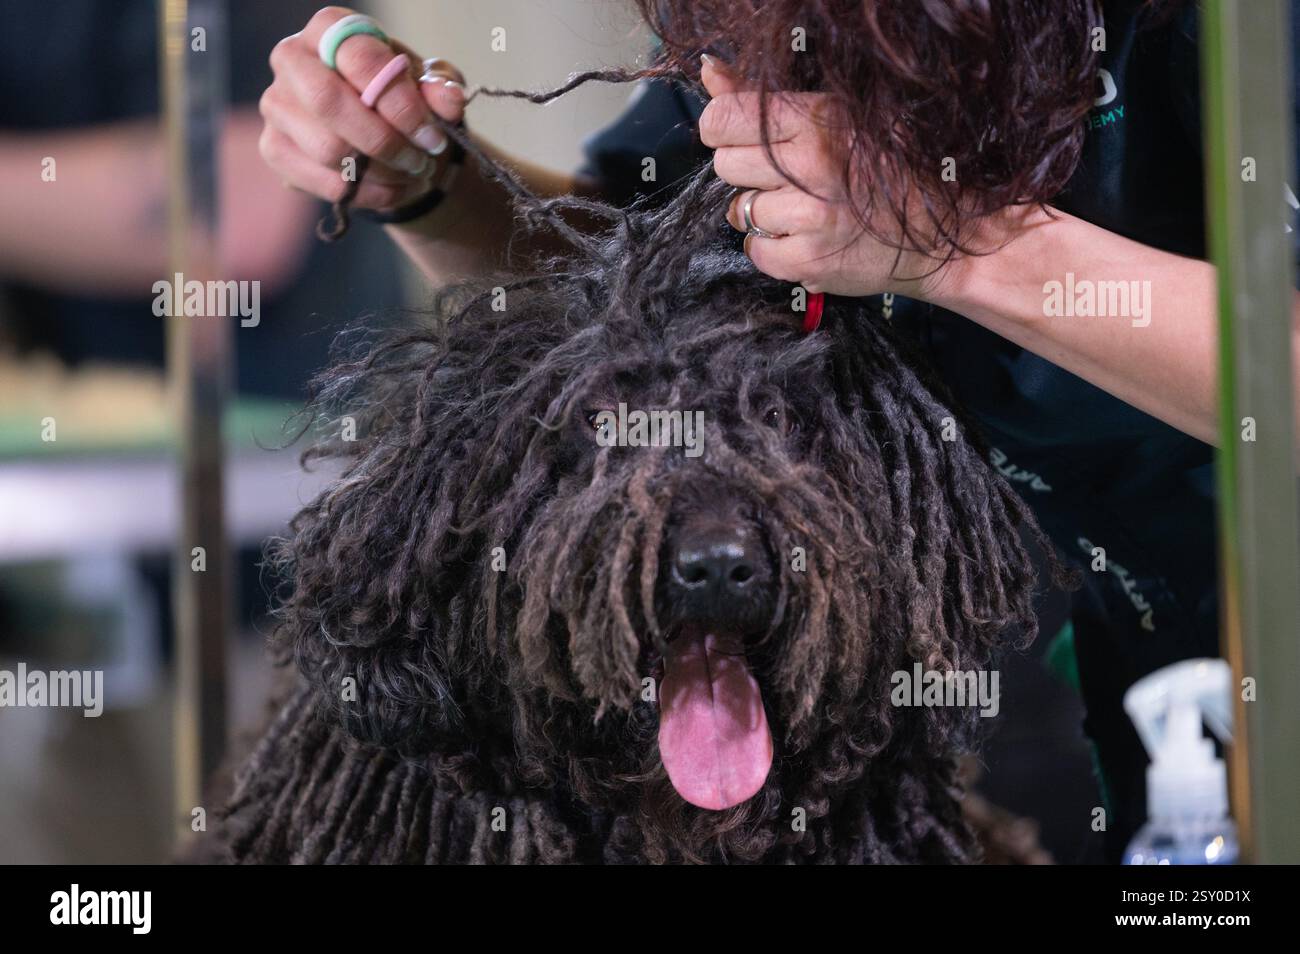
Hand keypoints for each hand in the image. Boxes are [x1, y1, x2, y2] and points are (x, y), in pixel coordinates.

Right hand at [259, 6, 466, 211]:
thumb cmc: (403, 96)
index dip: (399, 101)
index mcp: (331, 29)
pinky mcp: (275, 149)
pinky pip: (324, 182)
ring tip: (413, 173)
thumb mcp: (431, 85)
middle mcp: (292, 58)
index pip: (357, 58)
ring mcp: (277, 105)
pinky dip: (369, 194)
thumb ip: (441, 88)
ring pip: (328, 149)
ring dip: (383, 171)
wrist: (382, 131)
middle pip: (326, 100)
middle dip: (384, 140)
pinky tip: (393, 188)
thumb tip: (449, 100)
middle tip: (421, 159)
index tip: (431, 135)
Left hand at [700, 56, 938, 298]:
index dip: (723, 129)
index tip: (737, 138)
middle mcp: (811, 164)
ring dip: (762, 214)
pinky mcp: (807, 261)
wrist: (943, 233)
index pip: (724, 118)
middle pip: (726, 165)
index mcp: (817, 119)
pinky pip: (754, 251)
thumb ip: (765, 99)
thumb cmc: (891, 170)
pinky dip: (772, 248)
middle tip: (784, 178)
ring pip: (739, 211)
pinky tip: (805, 238)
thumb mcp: (838, 117)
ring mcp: (808, 217)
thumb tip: (711, 72)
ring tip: (802, 211)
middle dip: (746, 172)